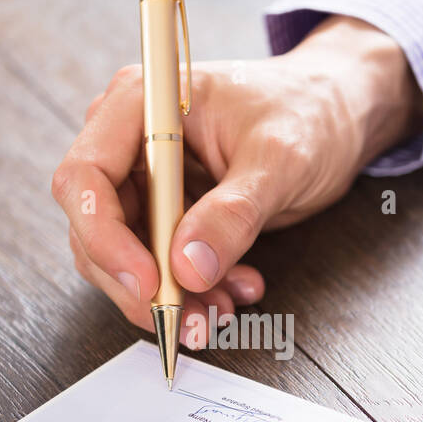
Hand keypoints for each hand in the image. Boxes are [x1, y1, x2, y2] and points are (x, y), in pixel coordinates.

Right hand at [51, 16, 421, 343]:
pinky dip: (191, 290)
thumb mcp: (279, 159)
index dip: (105, 237)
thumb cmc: (308, 111)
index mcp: (142, 103)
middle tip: (187, 318)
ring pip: (125, 257)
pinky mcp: (166, 214)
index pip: (86, 175)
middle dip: (140, 282)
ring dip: (168, 296)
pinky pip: (159, 265)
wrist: (336, 117)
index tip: (148, 283)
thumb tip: (187, 266)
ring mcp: (145, 180)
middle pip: (96, 226)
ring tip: (221, 310)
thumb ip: (233, 213)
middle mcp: (130, 140)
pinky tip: (233, 291)